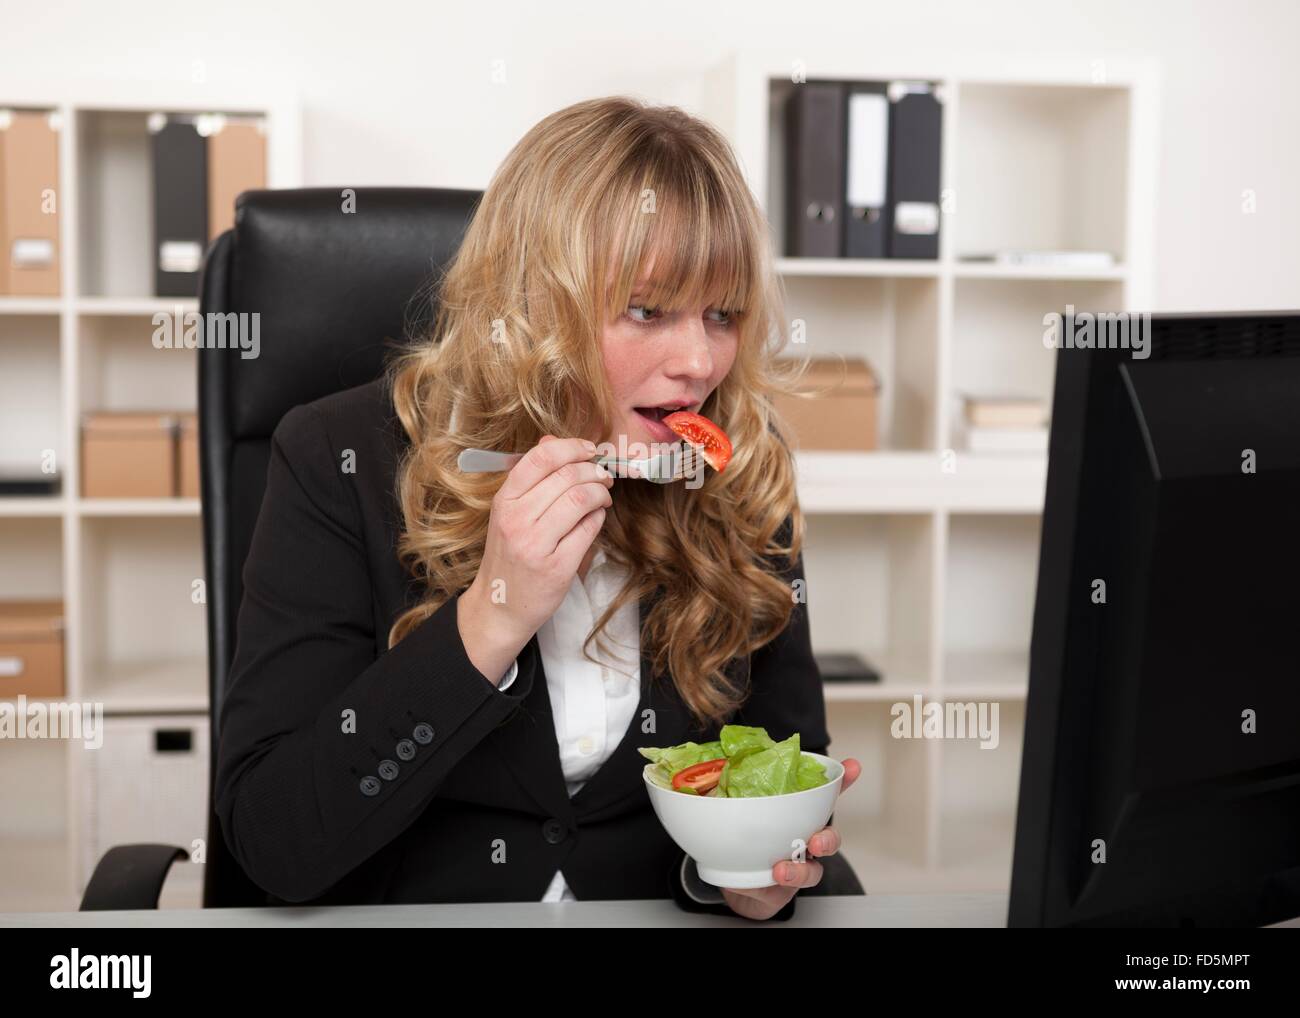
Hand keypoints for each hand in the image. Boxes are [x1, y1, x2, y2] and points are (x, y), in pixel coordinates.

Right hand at [458, 435, 613, 681]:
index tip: (590, 450)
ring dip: (600, 493)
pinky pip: (589, 529)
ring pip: (581, 500)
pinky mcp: (557, 567)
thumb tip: (553, 440)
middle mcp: (517, 520)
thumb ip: (531, 478)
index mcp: (504, 501)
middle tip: (604, 477)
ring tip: (603, 496)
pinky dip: (599, 518)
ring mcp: (536, 544)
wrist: (500, 606)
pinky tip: (596, 518)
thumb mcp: (509, 513)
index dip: (572, 447)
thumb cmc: (509, 556)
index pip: (540, 458)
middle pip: (567, 477)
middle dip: (594, 471)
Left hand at [719, 757, 860, 920]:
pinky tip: (770, 878)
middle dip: (828, 838)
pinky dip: (781, 883)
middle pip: (828, 838)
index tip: (853, 766)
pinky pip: (789, 887)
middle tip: (815, 842)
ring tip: (781, 870)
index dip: (843, 783)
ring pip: (812, 870)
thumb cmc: (745, 840)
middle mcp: (805, 842)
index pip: (825, 799)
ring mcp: (799, 867)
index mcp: (799, 818)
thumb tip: (723, 757)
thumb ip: (734, 787)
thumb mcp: (738, 810)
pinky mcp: (787, 889)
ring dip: (799, 870)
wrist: (739, 881)